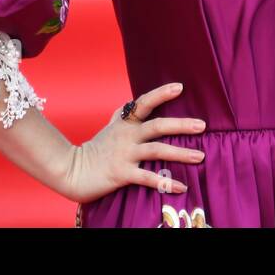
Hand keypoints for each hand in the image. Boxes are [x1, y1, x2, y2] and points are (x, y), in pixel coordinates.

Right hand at [63, 82, 206, 203]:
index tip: (180, 87)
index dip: (161, 93)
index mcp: (125, 123)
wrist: (71, 170)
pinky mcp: (121, 173)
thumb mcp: (110, 127)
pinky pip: (148, 178)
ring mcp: (124, 154)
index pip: (144, 103)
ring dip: (180, 153)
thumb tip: (136, 103)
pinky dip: (166, 182)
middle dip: (181, 125)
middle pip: (157, 125)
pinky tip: (182, 186)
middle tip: (203, 125)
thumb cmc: (95, 150)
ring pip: (157, 150)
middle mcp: (127, 136)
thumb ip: (125, 116)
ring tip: (200, 156)